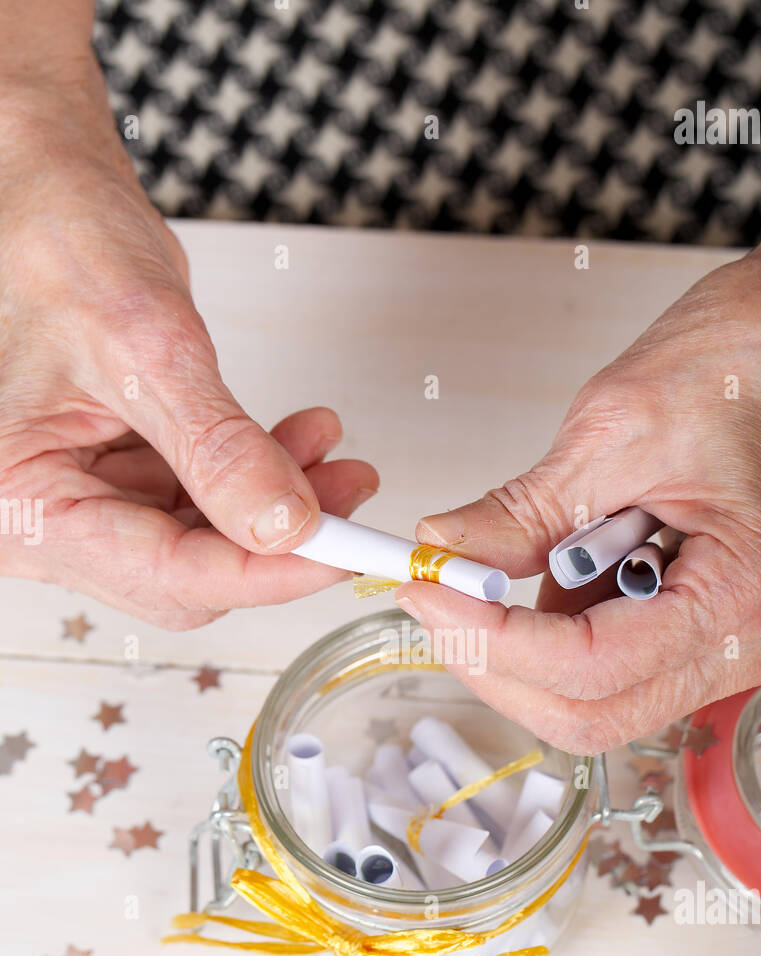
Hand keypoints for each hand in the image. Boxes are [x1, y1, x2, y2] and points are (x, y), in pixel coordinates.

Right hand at [0, 61, 377, 628]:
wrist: (42, 193)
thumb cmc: (53, 242)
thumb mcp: (145, 344)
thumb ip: (219, 447)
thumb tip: (288, 526)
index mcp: (19, 506)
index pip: (166, 576)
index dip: (264, 572)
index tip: (339, 551)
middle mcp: (41, 519)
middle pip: (186, 576)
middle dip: (276, 542)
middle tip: (348, 507)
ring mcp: (79, 501)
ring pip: (202, 543)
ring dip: (277, 508)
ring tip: (335, 458)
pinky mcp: (115, 477)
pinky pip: (199, 501)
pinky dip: (256, 477)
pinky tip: (301, 441)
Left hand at [395, 145, 760, 751]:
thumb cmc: (745, 370)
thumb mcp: (612, 431)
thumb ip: (522, 515)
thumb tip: (447, 553)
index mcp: (742, 593)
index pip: (591, 668)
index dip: (493, 640)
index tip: (431, 594)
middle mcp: (746, 640)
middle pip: (589, 712)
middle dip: (498, 662)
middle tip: (437, 600)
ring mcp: (727, 643)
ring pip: (594, 699)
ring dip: (523, 649)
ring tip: (492, 572)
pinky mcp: (702, 630)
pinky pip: (611, 664)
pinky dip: (556, 630)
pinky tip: (544, 572)